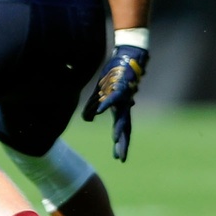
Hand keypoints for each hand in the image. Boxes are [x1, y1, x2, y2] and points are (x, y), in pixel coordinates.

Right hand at [81, 45, 148, 161]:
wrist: (127, 57)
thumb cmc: (115, 76)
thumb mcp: (100, 94)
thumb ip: (93, 107)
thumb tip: (88, 120)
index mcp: (120, 110)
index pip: (122, 130)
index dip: (121, 144)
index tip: (119, 158)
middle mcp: (125, 106)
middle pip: (125, 128)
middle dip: (123, 143)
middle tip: (121, 158)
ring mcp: (124, 97)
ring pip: (121, 115)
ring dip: (118, 128)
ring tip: (115, 139)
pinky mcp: (119, 86)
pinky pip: (112, 97)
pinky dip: (106, 104)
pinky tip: (101, 111)